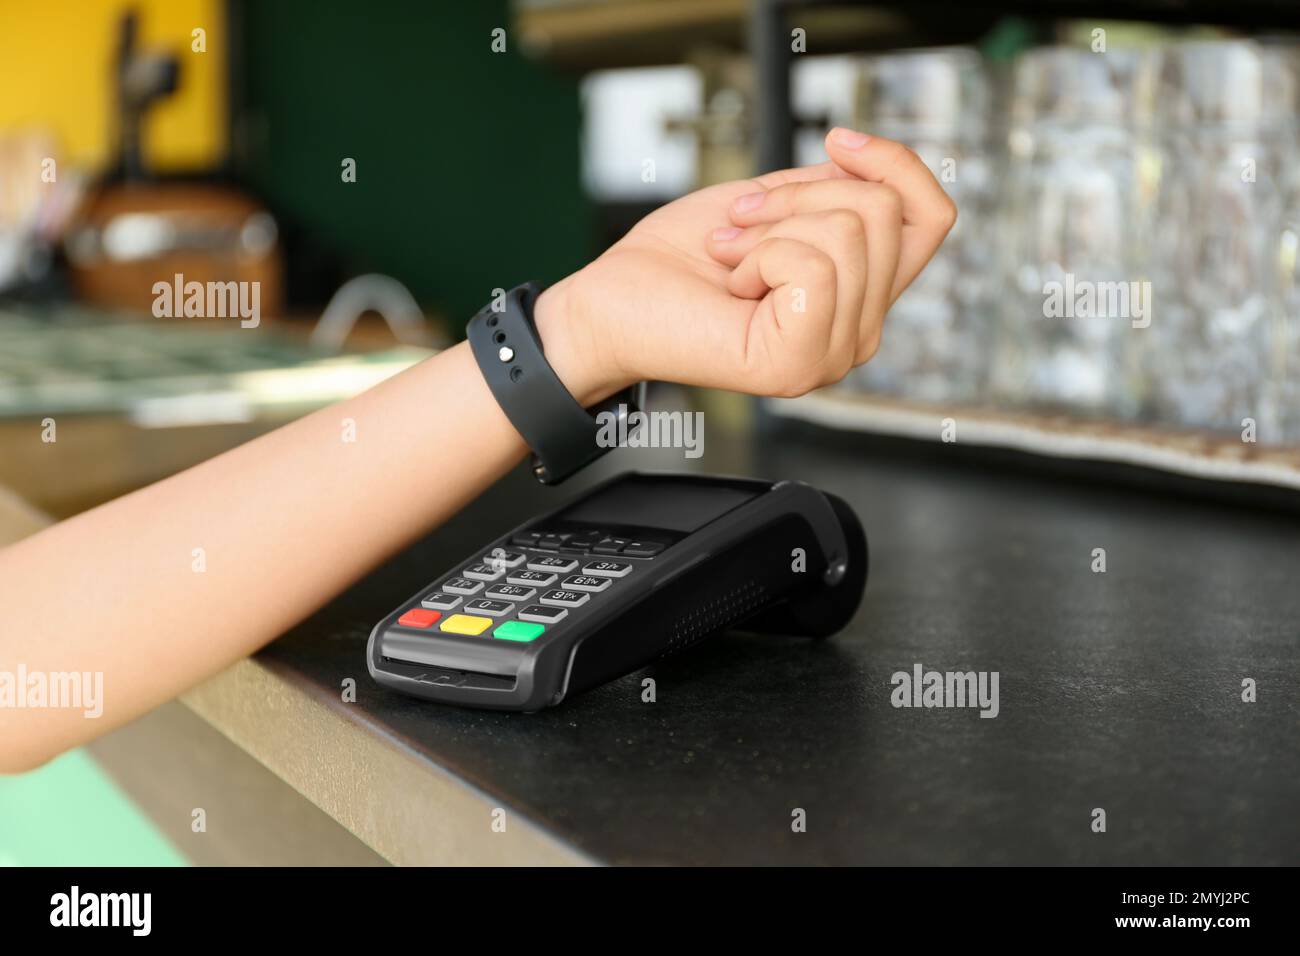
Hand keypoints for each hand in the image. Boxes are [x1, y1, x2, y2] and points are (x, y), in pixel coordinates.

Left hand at [535, 127, 956, 405]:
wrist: (613, 299)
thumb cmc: (681, 260)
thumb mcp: (773, 202)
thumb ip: (835, 191)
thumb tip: (871, 161)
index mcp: (859, 297)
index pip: (934, 218)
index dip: (898, 162)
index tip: (836, 139)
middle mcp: (858, 333)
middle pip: (883, 213)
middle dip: (800, 194)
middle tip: (741, 226)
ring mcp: (834, 354)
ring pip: (849, 231)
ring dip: (772, 225)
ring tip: (732, 257)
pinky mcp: (800, 363)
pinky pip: (813, 265)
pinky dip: (760, 253)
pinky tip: (732, 285)